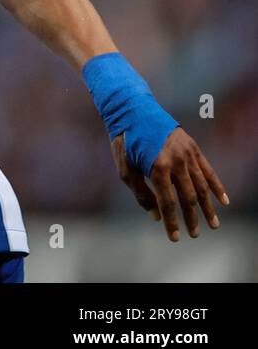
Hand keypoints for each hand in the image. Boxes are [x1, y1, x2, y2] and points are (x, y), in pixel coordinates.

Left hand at [111, 128, 228, 241]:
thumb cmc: (125, 142)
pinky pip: (208, 171)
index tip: (175, 237)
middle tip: (194, 234)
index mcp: (157, 168)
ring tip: (213, 224)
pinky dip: (217, 187)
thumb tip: (156, 216)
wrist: (133, 110)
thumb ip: (141, 194)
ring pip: (202, 186)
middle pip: (188, 197)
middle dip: (192, 218)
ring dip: (208, 207)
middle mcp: (177, 161)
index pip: (168, 202)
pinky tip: (223, 201)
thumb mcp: (125, 169)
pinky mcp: (193, 148)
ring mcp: (188, 154)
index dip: (172, 222)